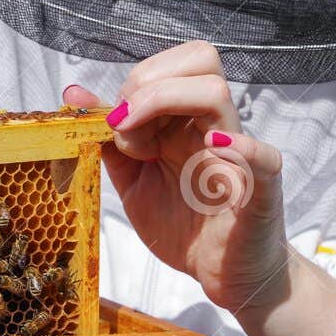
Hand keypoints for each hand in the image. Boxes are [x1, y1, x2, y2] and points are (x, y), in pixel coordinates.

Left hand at [64, 41, 335, 335]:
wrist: (225, 276)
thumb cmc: (183, 224)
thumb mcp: (133, 179)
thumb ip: (108, 138)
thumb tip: (72, 93)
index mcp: (187, 119)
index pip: (173, 63)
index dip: (139, 81)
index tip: (114, 122)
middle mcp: (214, 125)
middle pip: (200, 60)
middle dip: (149, 84)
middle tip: (126, 126)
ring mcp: (239, 152)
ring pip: (217, 93)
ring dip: (167, 105)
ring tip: (144, 147)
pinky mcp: (260, 188)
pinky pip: (263, 156)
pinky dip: (240, 146)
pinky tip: (215, 147)